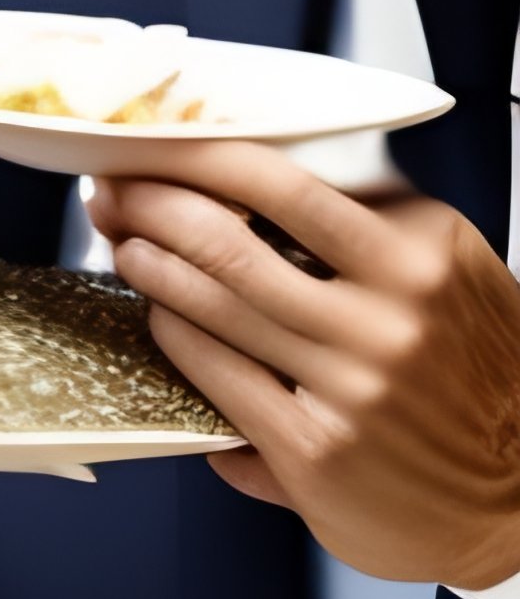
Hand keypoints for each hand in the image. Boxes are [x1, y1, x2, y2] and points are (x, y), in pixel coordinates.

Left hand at [90, 141, 519, 590]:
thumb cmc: (481, 383)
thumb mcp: (458, 280)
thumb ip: (378, 232)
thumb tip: (264, 186)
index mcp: (426, 251)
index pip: (287, 181)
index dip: (205, 160)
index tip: (162, 147)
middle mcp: (394, 311)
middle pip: (233, 235)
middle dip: (156, 201)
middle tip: (116, 187)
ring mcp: (354, 383)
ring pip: (216, 300)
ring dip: (151, 261)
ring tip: (124, 240)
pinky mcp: (318, 451)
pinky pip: (219, 376)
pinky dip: (176, 335)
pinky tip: (158, 315)